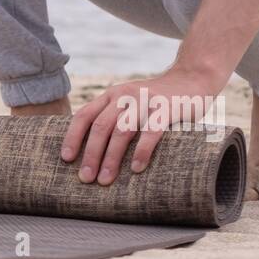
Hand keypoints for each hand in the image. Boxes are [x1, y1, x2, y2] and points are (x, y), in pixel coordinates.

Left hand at [61, 67, 223, 184]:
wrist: (192, 79)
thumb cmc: (155, 101)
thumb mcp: (129, 103)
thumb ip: (112, 118)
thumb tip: (88, 152)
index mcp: (111, 96)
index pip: (84, 116)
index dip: (73, 137)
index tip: (66, 159)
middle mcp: (125, 96)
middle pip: (100, 127)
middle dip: (91, 155)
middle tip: (85, 178)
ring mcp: (146, 100)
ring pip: (122, 131)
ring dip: (111, 158)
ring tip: (106, 179)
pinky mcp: (167, 107)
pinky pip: (151, 132)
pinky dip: (141, 151)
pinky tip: (135, 168)